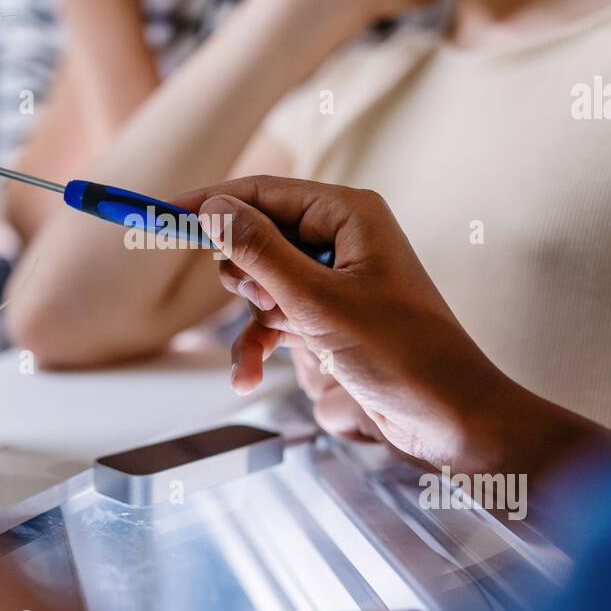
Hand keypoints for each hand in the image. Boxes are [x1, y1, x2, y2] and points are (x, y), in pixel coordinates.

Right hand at [177, 176, 511, 472]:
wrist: (451, 418)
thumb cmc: (401, 354)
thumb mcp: (317, 302)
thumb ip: (260, 252)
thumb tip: (214, 209)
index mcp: (349, 214)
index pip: (262, 193)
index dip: (210, 204)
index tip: (160, 217)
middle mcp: (343, 238)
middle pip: (257, 236)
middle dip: (245, 276)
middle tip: (265, 304)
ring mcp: (336, 279)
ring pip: (261, 282)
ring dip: (251, 319)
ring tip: (272, 348)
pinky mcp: (331, 317)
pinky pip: (275, 317)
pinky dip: (259, 343)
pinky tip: (246, 377)